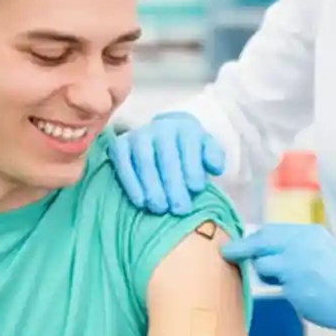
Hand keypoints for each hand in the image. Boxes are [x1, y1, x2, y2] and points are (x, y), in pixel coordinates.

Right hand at [110, 112, 225, 215]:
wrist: (165, 137)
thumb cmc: (189, 151)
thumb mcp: (207, 150)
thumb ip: (214, 157)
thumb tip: (215, 168)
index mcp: (185, 127)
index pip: (189, 146)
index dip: (193, 168)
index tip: (197, 190)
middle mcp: (161, 127)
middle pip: (167, 156)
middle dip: (174, 184)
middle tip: (180, 208)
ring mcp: (139, 135)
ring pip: (144, 160)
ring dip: (152, 187)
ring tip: (161, 208)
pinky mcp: (120, 145)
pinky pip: (123, 164)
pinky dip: (132, 184)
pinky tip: (141, 202)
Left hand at [221, 224, 335, 335]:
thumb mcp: (320, 248)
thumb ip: (294, 245)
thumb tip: (260, 246)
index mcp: (308, 233)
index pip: (269, 230)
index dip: (252, 238)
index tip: (238, 243)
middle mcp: (301, 244)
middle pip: (259, 242)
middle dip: (240, 248)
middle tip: (227, 252)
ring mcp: (297, 265)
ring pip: (261, 265)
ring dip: (264, 273)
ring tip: (286, 281)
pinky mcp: (294, 287)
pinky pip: (275, 287)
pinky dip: (282, 289)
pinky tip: (302, 293)